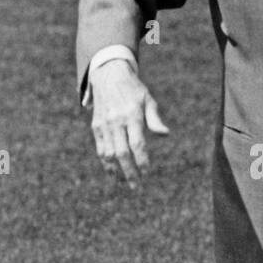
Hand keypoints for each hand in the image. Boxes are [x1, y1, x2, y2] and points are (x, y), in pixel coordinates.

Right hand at [89, 59, 168, 188]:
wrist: (108, 75)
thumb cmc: (133, 90)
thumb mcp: (148, 100)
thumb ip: (155, 119)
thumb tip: (165, 134)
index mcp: (132, 115)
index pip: (138, 144)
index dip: (143, 161)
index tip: (148, 174)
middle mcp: (117, 121)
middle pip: (123, 153)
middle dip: (130, 172)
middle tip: (137, 188)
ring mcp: (105, 125)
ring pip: (109, 154)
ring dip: (116, 171)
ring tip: (124, 184)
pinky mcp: (96, 126)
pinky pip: (101, 148)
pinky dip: (106, 163)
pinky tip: (113, 173)